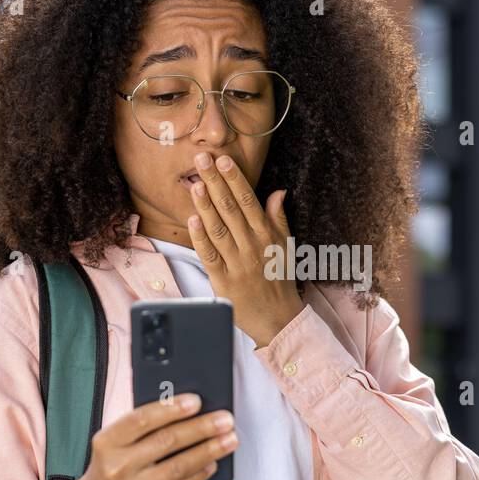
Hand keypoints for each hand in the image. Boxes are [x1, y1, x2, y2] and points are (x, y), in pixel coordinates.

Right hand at [58, 393, 237, 479]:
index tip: (197, 400)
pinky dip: (200, 474)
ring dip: (209, 451)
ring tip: (230, 439)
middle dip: (201, 428)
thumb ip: (143, 426)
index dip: (171, 408)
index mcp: (107, 442)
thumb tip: (187, 407)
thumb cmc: (113, 462)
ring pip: (178, 468)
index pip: (142, 420)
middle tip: (225, 419)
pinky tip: (213, 462)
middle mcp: (117, 467)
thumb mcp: (115, 441)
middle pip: (166, 442)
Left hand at [185, 151, 304, 346]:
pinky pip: (210, 256)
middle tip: (202, 160)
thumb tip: (277, 191)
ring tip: (195, 183)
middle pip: (231, 209)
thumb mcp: (286, 246)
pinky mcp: (224, 282)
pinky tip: (192, 220)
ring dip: (206, 205)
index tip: (223, 160)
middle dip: (215, 182)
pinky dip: (201, 238)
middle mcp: (252, 246)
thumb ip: (279, 218)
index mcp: (266, 235)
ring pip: (219, 229)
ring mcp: (238, 264)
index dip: (235, 179)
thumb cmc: (281, 279)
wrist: (279, 319)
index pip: (249, 201)